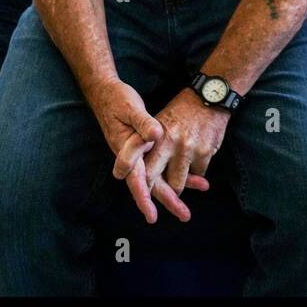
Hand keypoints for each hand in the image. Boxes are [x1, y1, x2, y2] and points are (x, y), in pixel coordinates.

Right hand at [86, 78, 201, 223]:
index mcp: (126, 149)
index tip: (151, 215)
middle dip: (167, 200)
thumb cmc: (117, 100)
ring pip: (158, 177)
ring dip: (176, 187)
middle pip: (150, 185)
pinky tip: (194, 177)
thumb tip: (156, 134)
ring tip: (199, 192)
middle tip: (184, 215)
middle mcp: (132, 157)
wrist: (107, 92)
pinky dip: (178, 172)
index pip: (135, 179)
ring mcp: (139, 155)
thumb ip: (142, 123)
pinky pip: (162, 166)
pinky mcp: (147, 149)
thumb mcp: (130, 108)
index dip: (143, 197)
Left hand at [135, 89, 229, 212]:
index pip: (142, 167)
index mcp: (156, 137)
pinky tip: (195, 167)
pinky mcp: (205, 152)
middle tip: (153, 208)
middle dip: (155, 194)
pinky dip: (196, 175)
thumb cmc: (181, 110)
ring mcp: (189, 149)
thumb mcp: (159, 121)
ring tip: (177, 186)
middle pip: (156, 180)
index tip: (137, 194)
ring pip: (178, 184)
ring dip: (177, 187)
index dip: (138, 183)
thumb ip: (148, 143)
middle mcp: (170, 144)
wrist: (209, 97)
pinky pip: (199, 174)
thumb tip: (137, 168)